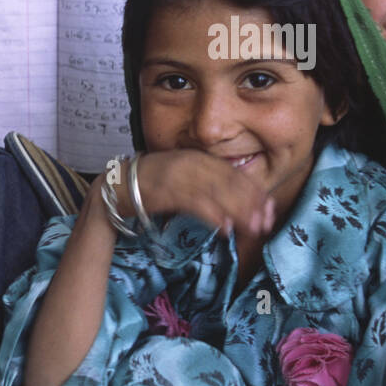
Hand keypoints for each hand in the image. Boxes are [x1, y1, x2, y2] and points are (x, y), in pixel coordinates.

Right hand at [115, 150, 274, 237]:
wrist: (116, 186)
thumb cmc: (151, 185)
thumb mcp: (184, 178)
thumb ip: (207, 183)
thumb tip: (237, 202)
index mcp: (197, 157)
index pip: (234, 174)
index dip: (254, 192)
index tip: (270, 209)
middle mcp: (190, 162)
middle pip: (229, 183)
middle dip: (251, 204)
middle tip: (266, 223)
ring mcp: (176, 175)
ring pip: (215, 193)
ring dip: (236, 212)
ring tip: (251, 228)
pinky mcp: (164, 190)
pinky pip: (193, 203)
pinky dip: (211, 216)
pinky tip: (224, 228)